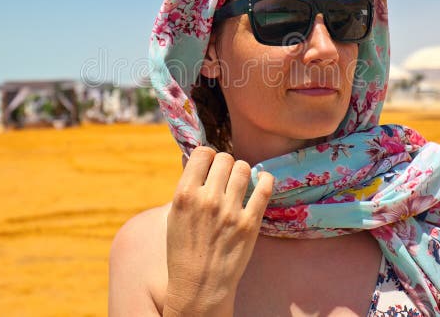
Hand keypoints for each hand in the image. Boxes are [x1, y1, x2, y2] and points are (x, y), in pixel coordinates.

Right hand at [163, 146, 273, 316]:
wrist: (199, 286)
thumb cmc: (184, 250)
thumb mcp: (175, 216)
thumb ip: (187, 188)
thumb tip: (199, 161)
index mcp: (184, 195)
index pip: (202, 153)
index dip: (208, 157)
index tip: (210, 165)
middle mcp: (207, 199)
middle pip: (225, 158)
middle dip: (225, 164)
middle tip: (225, 176)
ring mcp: (230, 211)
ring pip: (243, 168)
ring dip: (242, 172)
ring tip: (240, 182)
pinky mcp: (249, 223)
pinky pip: (264, 188)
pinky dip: (265, 179)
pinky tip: (262, 180)